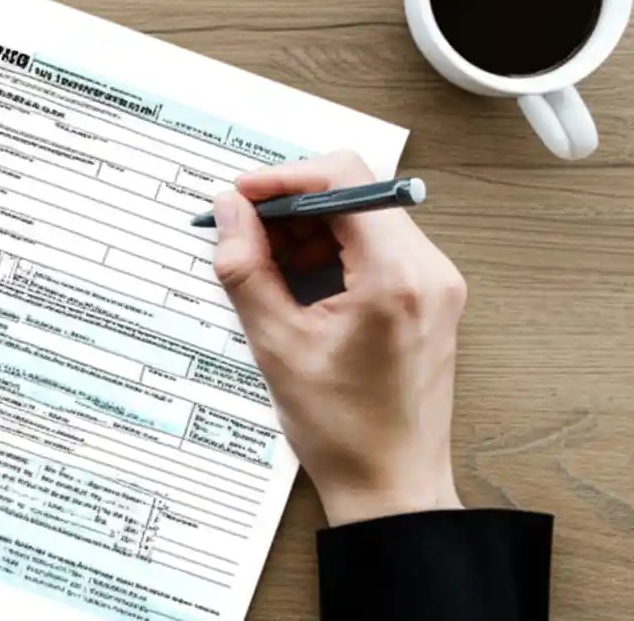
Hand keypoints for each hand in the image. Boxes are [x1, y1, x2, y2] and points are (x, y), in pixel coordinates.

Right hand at [211, 151, 465, 526]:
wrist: (392, 485)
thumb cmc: (345, 432)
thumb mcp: (276, 345)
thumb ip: (245, 269)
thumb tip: (228, 214)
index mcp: (396, 278)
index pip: (342, 178)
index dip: (282, 178)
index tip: (241, 198)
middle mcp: (428, 271)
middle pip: (353, 192)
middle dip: (289, 206)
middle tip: (242, 235)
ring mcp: (435, 282)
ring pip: (361, 216)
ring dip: (307, 230)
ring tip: (266, 270)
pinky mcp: (429, 295)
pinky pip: (375, 246)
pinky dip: (330, 252)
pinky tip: (296, 286)